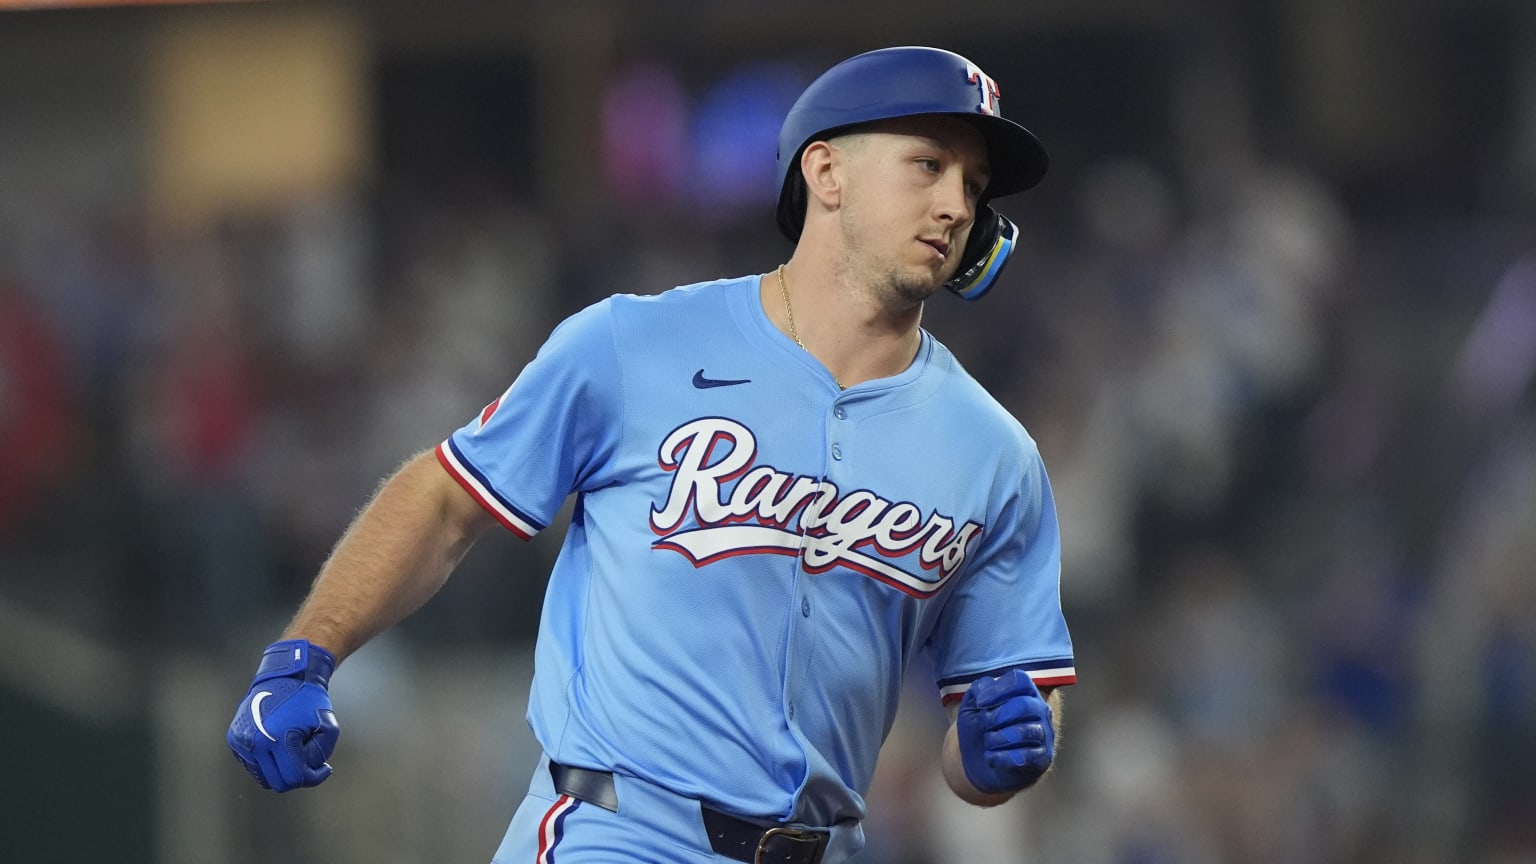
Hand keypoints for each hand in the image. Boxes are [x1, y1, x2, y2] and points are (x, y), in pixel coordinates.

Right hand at [227, 639, 339, 791]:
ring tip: (293, 749)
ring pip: (264, 777)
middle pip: (277, 783)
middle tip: (309, 760)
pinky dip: (268, 761)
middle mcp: (254, 742)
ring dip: (281, 769)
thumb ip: (320, 754)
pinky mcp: (234, 740)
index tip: (324, 767)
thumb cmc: (309, 699)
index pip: (293, 779)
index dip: (313, 777)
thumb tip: (307, 772)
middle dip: (297, 775)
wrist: (285, 676)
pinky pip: (253, 765)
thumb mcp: (328, 726)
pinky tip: (279, 744)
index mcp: (277, 738)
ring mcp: (241, 742)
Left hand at [956, 668, 1053, 793]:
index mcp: (1024, 693)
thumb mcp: (971, 706)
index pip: (1020, 681)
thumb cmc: (979, 730)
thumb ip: (978, 690)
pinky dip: (1003, 757)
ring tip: (987, 743)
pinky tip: (990, 757)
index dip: (998, 690)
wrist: (978, 764)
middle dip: (998, 716)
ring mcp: (1044, 734)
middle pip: (1024, 705)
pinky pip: (1028, 756)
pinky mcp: (1042, 758)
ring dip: (998, 738)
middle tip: (984, 724)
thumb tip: (988, 687)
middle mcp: (1039, 710)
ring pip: (1025, 731)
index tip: (981, 703)